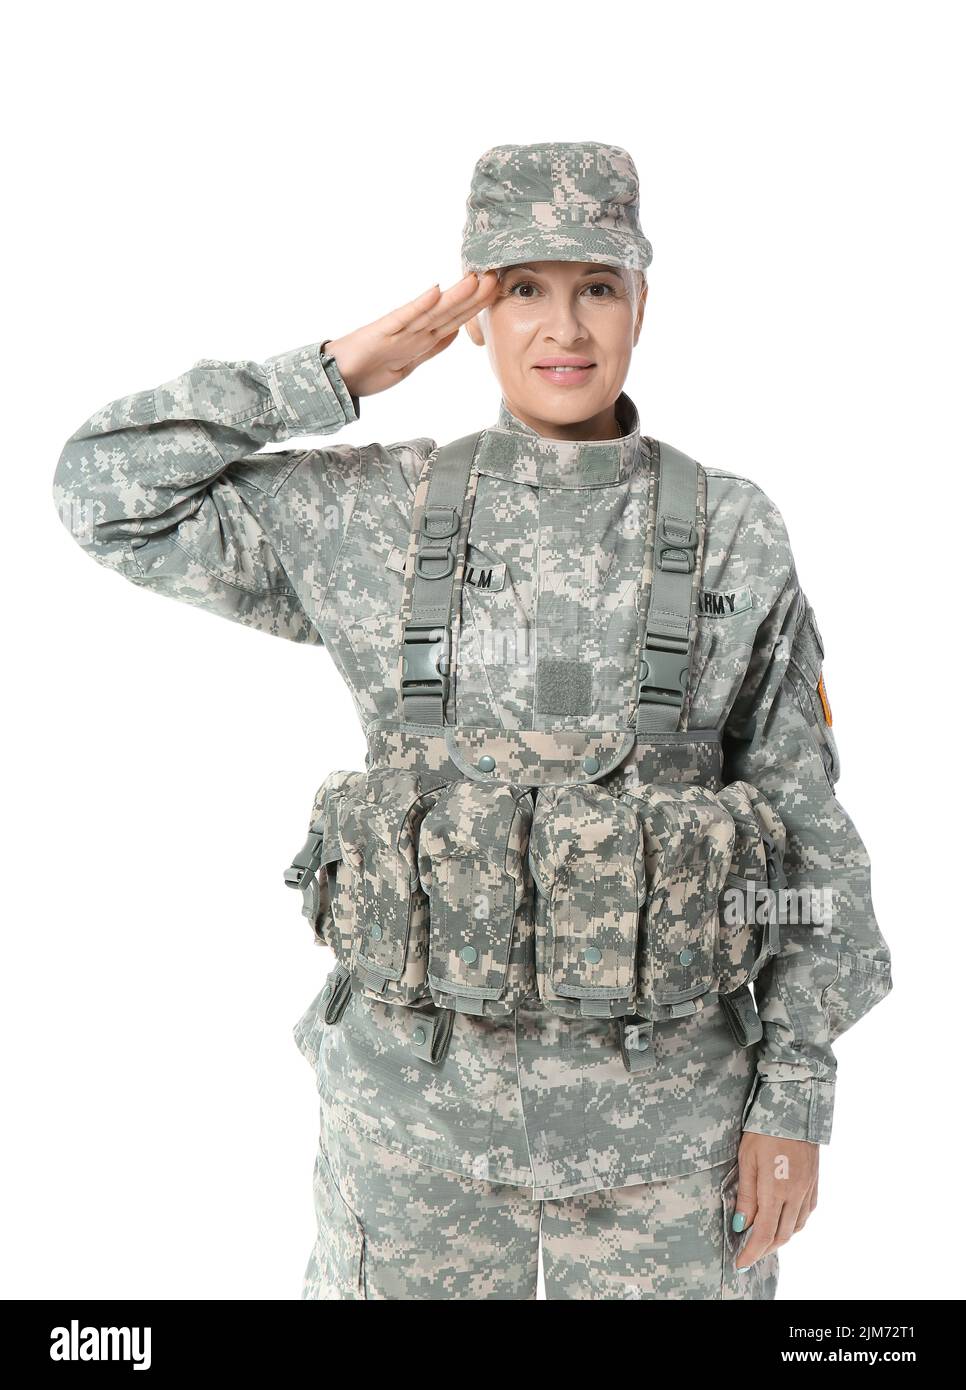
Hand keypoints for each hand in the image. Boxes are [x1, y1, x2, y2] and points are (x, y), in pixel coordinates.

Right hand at [323, 271, 499, 399]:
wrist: (337, 377)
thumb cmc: (369, 368)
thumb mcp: (410, 363)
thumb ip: (431, 347)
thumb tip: (454, 333)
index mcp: (422, 338)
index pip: (455, 319)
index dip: (476, 305)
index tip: (496, 290)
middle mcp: (413, 330)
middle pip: (449, 312)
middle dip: (473, 296)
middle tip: (495, 275)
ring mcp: (398, 331)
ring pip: (432, 312)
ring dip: (454, 297)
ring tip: (473, 279)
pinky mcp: (381, 333)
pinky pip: (403, 319)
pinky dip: (420, 305)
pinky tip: (436, 291)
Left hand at [732, 1132, 818, 1267]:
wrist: (793, 1107)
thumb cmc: (763, 1131)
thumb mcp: (746, 1160)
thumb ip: (746, 1196)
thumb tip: (741, 1225)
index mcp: (776, 1190)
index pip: (764, 1234)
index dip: (752, 1253)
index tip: (740, 1264)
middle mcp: (796, 1194)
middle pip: (781, 1235)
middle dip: (764, 1249)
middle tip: (748, 1254)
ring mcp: (808, 1189)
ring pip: (796, 1227)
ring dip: (779, 1238)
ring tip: (762, 1239)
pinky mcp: (814, 1182)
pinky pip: (806, 1213)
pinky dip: (793, 1224)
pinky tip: (783, 1220)